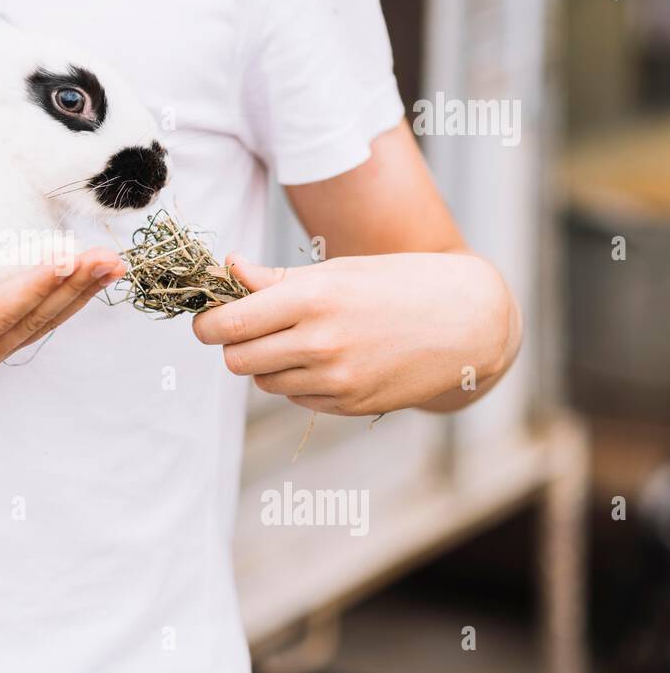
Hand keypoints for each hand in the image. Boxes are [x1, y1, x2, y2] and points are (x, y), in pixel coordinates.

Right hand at [0, 249, 124, 381]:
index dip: (34, 285)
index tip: (65, 257)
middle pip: (33, 322)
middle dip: (73, 288)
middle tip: (110, 257)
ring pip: (41, 323)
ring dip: (78, 293)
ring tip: (113, 263)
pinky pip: (35, 320)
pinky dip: (63, 295)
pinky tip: (87, 274)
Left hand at [192, 252, 518, 414]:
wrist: (466, 322)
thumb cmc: (397, 283)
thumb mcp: (337, 270)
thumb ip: (276, 280)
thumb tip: (228, 268)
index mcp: (313, 299)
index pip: (230, 323)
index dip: (207, 323)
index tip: (206, 319)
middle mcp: (320, 343)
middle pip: (236, 358)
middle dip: (232, 344)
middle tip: (245, 327)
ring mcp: (335, 380)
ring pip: (263, 380)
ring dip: (265, 362)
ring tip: (293, 338)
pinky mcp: (349, 404)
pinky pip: (295, 396)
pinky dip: (296, 379)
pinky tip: (323, 357)